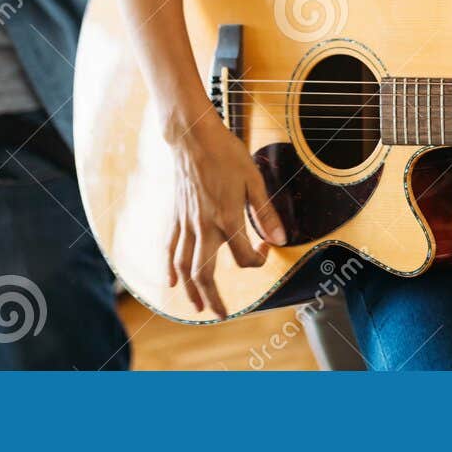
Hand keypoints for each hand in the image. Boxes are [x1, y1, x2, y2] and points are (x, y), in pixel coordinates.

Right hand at [166, 111, 287, 317]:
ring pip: (184, 266)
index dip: (259, 260)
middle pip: (206, 273)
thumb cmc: (226, 154)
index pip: (243, 256)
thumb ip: (265, 212)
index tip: (266, 249)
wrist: (193, 136)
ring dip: (191, 290)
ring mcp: (187, 222)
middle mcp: (204, 226)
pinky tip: (171, 281)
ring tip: (197, 307)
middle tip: (222, 314)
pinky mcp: (176, 216)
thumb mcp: (254, 179)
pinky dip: (170, 267)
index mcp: (227, 218)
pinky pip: (170, 247)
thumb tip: (281, 238)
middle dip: (214, 298)